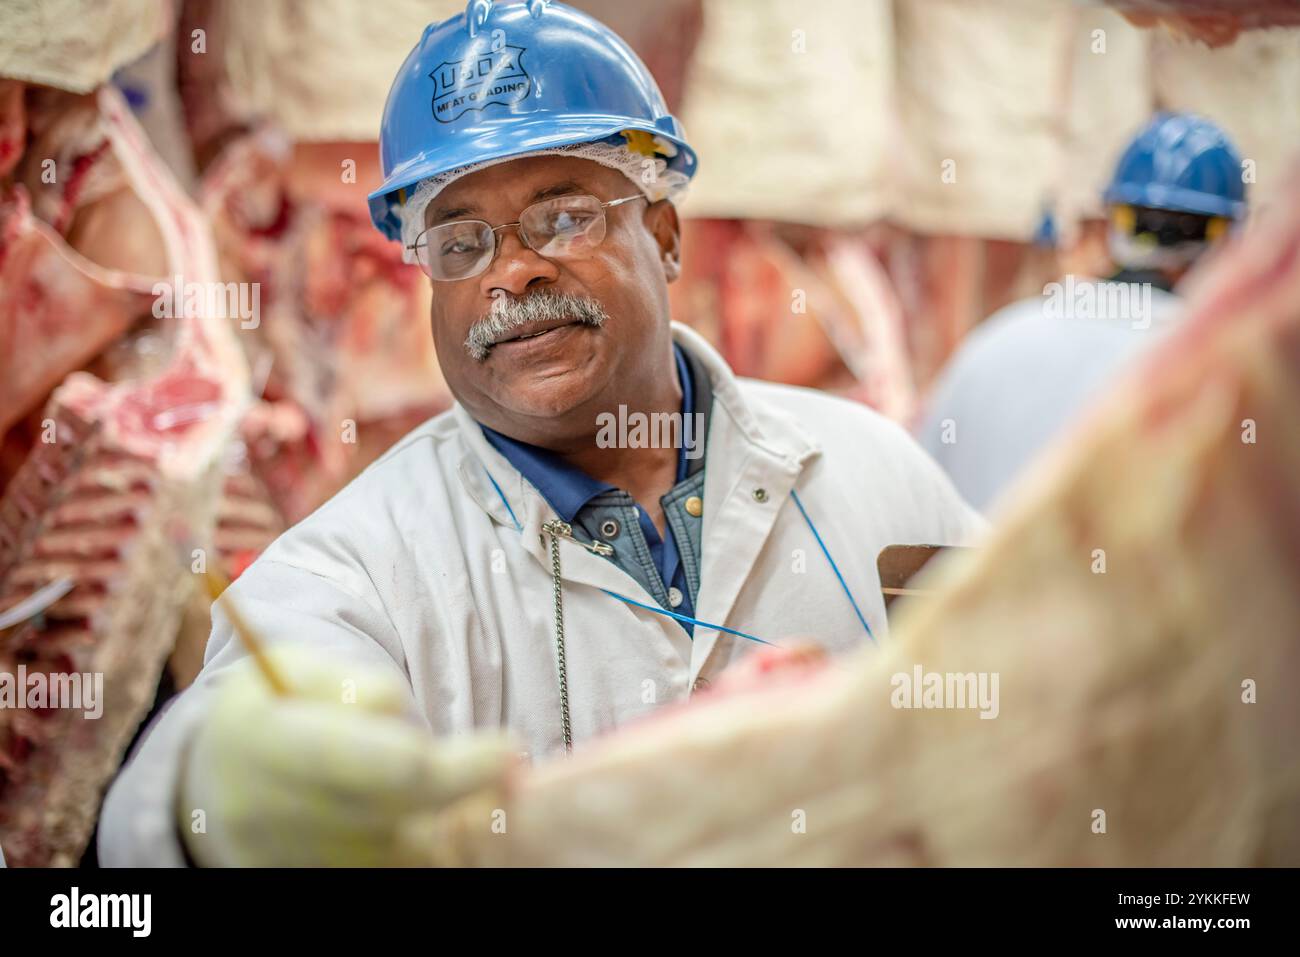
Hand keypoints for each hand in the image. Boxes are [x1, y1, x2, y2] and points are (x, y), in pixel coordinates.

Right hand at [178, 647, 514, 865]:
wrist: (217, 784)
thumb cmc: (273, 709)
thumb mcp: (294, 667)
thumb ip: (349, 681)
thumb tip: (395, 708)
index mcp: (263, 741)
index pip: (366, 763)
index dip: (449, 762)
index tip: (507, 746)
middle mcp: (273, 813)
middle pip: (397, 808)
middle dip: (466, 782)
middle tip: (511, 759)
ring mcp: (293, 860)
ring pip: (403, 848)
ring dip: (450, 816)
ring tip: (471, 780)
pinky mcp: (316, 884)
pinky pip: (397, 868)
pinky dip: (431, 842)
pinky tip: (448, 812)